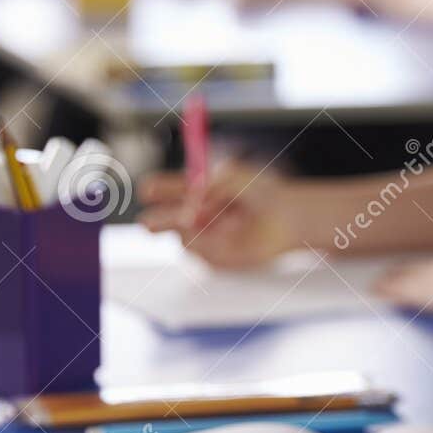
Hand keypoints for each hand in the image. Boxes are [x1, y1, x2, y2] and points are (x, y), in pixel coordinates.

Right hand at [139, 161, 300, 269]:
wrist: (286, 217)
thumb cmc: (262, 191)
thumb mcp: (234, 176)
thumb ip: (210, 189)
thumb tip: (191, 213)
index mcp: (196, 191)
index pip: (167, 190)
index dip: (155, 190)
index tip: (146, 189)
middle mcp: (197, 215)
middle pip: (166, 220)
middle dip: (156, 221)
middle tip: (148, 223)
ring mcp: (205, 236)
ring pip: (184, 239)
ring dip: (196, 231)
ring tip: (223, 218)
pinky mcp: (216, 257)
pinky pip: (203, 255)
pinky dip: (215, 246)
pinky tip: (234, 235)